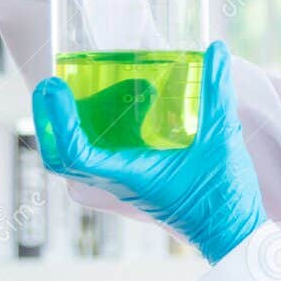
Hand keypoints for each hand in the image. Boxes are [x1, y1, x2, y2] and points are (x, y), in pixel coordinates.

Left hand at [32, 42, 267, 262]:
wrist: (232, 233)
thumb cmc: (224, 195)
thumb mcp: (222, 137)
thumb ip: (217, 92)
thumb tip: (216, 48)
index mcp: (130, 175)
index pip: (74, 154)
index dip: (57, 119)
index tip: (53, 86)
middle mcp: (117, 182)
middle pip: (60, 157)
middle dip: (48, 120)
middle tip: (51, 84)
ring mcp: (121, 184)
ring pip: (73, 160)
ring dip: (63, 127)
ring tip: (69, 91)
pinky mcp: (130, 183)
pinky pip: (92, 160)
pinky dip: (84, 135)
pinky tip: (104, 110)